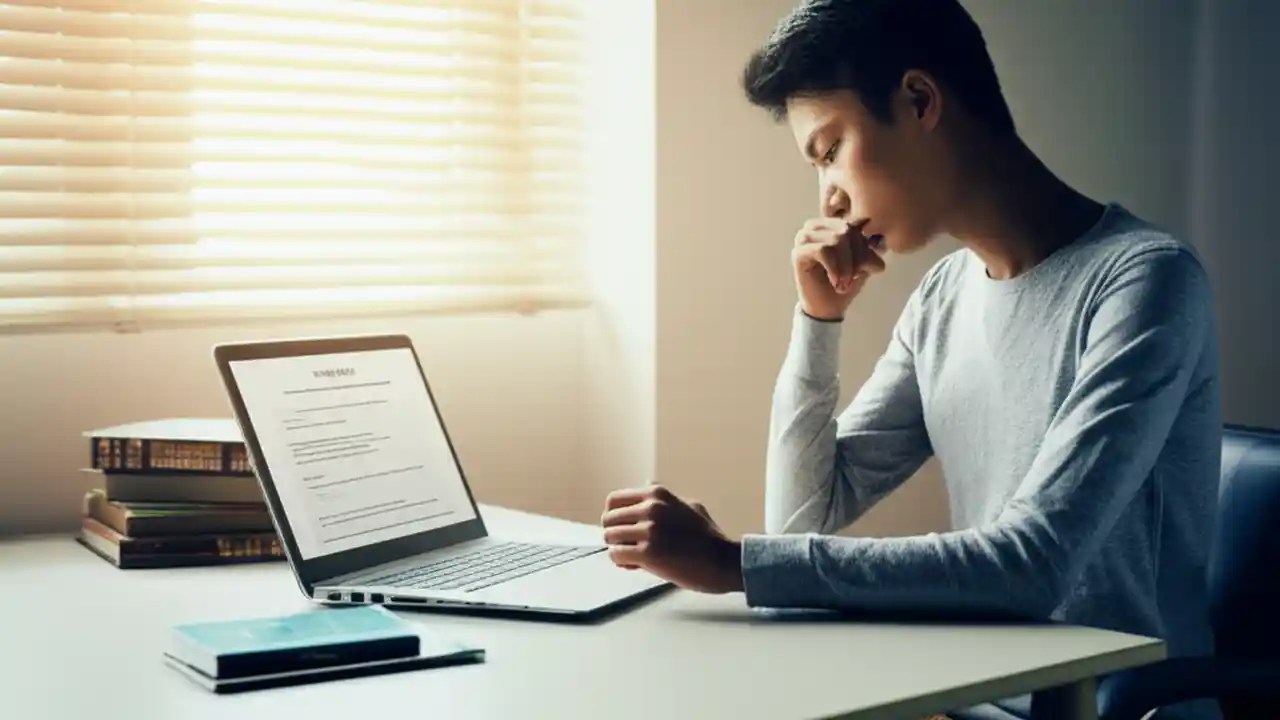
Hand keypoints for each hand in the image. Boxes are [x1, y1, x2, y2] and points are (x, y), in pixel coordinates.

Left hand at [601, 485, 742, 593]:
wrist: (723, 561)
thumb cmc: (709, 537)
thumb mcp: (689, 505)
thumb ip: (664, 497)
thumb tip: (646, 482)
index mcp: (657, 494)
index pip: (614, 499)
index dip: (613, 516)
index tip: (621, 528)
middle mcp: (651, 507)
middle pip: (608, 519)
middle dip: (614, 534)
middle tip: (627, 546)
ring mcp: (649, 529)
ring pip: (610, 537)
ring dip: (618, 549)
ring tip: (633, 557)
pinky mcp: (648, 552)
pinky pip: (616, 555)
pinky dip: (622, 563)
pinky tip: (636, 566)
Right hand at [792, 218, 885, 320]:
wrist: (827, 308)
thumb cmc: (845, 283)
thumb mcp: (864, 264)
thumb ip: (869, 248)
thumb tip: (876, 238)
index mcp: (833, 224)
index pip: (857, 224)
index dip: (864, 248)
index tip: (866, 268)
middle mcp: (817, 226)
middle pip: (847, 230)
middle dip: (856, 257)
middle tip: (853, 278)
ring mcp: (804, 237)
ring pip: (836, 239)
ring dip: (845, 265)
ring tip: (844, 282)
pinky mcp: (798, 252)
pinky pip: (823, 250)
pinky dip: (833, 267)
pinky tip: (835, 281)